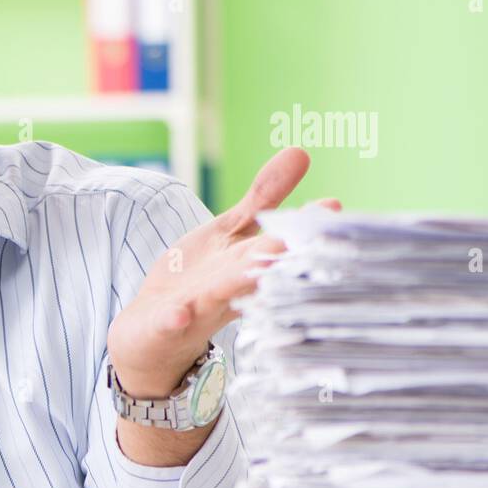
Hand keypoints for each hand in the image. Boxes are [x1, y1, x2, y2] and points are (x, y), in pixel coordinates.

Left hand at [107, 148, 340, 398]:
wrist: (154, 335)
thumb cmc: (200, 279)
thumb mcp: (229, 233)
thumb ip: (262, 198)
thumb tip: (300, 152)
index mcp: (249, 264)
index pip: (279, 242)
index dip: (303, 226)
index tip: (333, 207)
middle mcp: (230, 288)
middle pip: (255, 268)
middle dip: (274, 254)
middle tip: (295, 238)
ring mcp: (198, 308)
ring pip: (220, 295)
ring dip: (236, 283)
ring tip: (255, 268)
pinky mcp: (165, 324)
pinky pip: (171, 322)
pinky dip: (175, 319)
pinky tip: (179, 313)